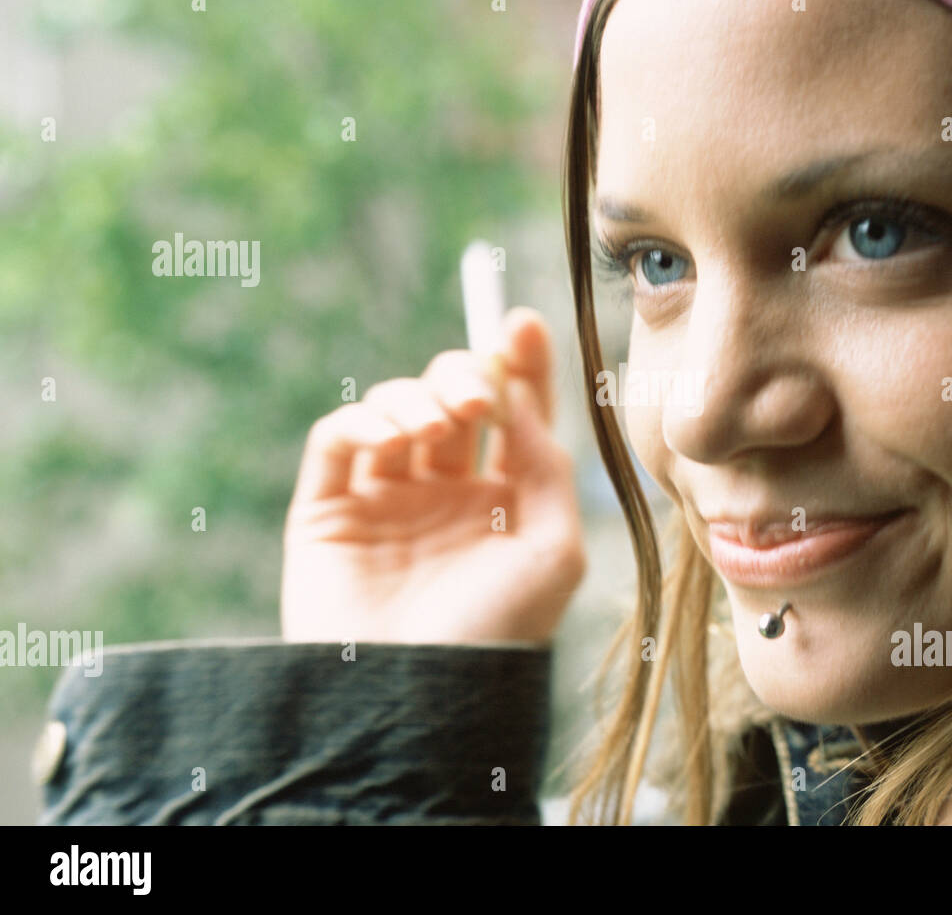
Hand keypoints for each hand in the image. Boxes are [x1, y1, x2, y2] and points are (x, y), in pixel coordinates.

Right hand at [281, 307, 585, 643]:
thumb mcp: (552, 549)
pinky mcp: (326, 510)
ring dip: (418, 397)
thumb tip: (519, 391)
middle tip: (477, 398)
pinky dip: (364, 419)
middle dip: (465, 377)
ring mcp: (384, 499)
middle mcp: (444, 494)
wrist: (412, 699)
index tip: (520, 324)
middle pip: (451, 397)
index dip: (518, 365)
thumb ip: (544, 464)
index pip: (512, 415)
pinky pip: (338, 438)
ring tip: (434, 430)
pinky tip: (395, 438)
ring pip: (395, 406)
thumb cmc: (495, 632)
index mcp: (502, 501)